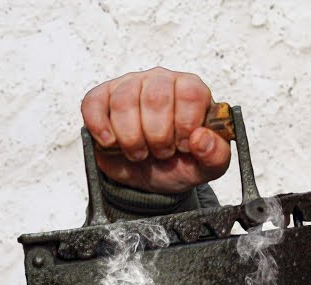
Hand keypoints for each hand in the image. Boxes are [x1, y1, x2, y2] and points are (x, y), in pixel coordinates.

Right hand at [80, 67, 231, 193]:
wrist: (150, 178)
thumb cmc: (181, 163)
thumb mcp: (207, 167)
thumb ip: (216, 155)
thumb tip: (201, 138)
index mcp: (193, 90)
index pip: (191, 93)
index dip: (185, 125)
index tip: (182, 146)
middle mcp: (161, 81)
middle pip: (156, 97)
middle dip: (158, 135)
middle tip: (161, 152)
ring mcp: (129, 85)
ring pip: (124, 101)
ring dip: (131, 137)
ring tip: (140, 152)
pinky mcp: (101, 97)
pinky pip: (94, 104)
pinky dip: (101, 128)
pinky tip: (111, 143)